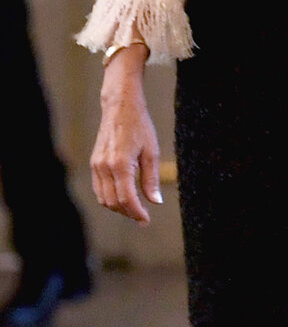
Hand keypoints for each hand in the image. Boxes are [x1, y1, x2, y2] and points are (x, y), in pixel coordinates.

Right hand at [92, 47, 161, 223]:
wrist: (120, 107)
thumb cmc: (139, 126)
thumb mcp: (151, 152)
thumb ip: (151, 178)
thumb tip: (155, 201)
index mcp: (120, 164)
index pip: (126, 198)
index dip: (137, 212)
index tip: (147, 220)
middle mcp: (104, 167)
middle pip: (113, 202)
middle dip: (128, 212)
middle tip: (143, 217)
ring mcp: (96, 165)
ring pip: (103, 198)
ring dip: (118, 207)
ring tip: (135, 209)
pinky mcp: (94, 163)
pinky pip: (99, 188)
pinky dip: (109, 198)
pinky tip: (123, 197)